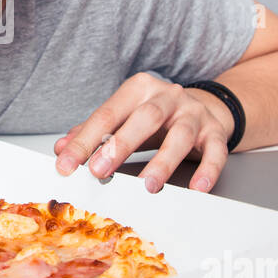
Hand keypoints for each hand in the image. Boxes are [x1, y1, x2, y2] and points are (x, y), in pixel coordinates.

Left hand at [52, 73, 231, 193]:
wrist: (204, 106)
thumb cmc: (157, 116)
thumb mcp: (125, 116)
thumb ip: (94, 131)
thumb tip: (62, 148)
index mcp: (138, 89)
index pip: (108, 114)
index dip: (85, 140)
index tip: (66, 164)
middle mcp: (168, 97)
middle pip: (146, 118)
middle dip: (121, 145)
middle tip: (100, 171)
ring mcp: (194, 113)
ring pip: (181, 135)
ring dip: (164, 161)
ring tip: (149, 185)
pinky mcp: (215, 131)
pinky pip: (216, 150)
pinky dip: (207, 169)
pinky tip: (197, 188)